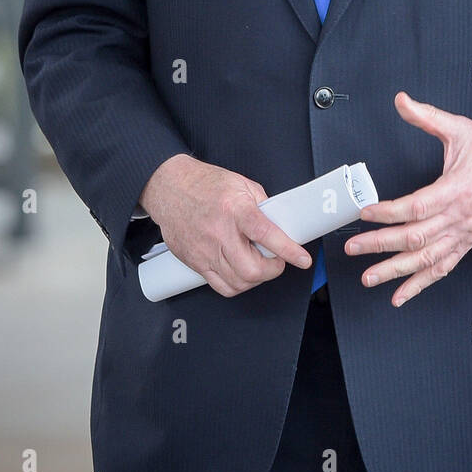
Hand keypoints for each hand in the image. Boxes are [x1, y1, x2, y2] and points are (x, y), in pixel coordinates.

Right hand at [140, 153, 312, 296]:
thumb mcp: (241, 184)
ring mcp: (205, 251)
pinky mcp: (196, 262)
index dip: (288, 249)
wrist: (169, 189)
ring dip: (256, 278)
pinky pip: (221, 287)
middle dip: (272, 269)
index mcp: (234, 209)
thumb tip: (279, 221)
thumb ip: (263, 205)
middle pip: (252, 269)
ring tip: (258, 264)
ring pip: (238, 282)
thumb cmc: (203, 184)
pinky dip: (238, 284)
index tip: (302, 259)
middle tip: (276, 260)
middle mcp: (219, 233)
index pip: (266, 234)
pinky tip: (241, 272)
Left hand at [345, 92, 471, 306]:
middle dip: (380, 244)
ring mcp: (463, 235)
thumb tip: (401, 100)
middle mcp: (458, 218)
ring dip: (395, 271)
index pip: (415, 207)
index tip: (364, 213)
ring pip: (426, 260)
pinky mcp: (467, 244)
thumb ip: (427, 117)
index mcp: (455, 190)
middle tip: (353, 248)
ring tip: (368, 278)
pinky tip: (400, 296)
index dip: (387, 213)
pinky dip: (420, 284)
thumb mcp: (461, 129)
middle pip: (415, 238)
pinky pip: (442, 269)